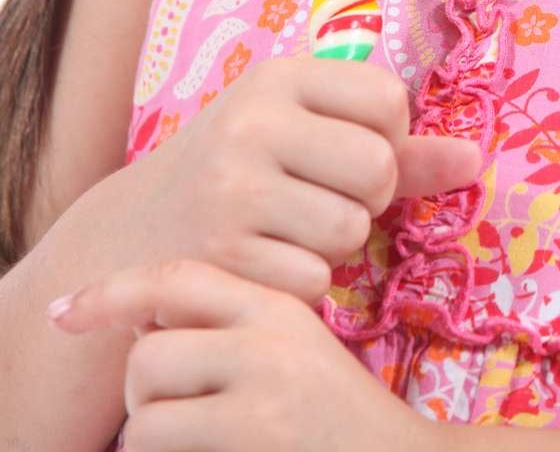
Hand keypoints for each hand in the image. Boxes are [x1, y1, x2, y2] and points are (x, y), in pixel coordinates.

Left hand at [48, 256, 440, 451]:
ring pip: (146, 415)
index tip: (64, 313)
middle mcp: (267, 337)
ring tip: (206, 446)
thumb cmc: (339, 421)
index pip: (174, 280)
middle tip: (184, 421)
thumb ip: (233, 326)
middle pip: (147, 356)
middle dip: (146, 400)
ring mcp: (261, 392)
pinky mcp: (254, 437)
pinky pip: (165, 449)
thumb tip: (142, 318)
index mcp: (276, 307)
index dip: (111, 292)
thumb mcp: (295, 353)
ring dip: (158, 440)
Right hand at [112, 53, 481, 305]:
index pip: (388, 99)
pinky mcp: (225, 255)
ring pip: (352, 229)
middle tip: (332, 196)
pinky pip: (316, 279)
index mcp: (278, 77)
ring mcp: (234, 190)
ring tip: (297, 226)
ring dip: (338, 242)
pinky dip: (306, 280)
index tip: (356, 148)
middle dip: (371, 194)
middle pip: (378, 167)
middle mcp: (253, 124)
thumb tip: (476, 161)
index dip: (390, 135)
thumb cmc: (245, 167)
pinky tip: (271, 259)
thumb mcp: (306, 129)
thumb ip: (398, 144)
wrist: (141, 226)